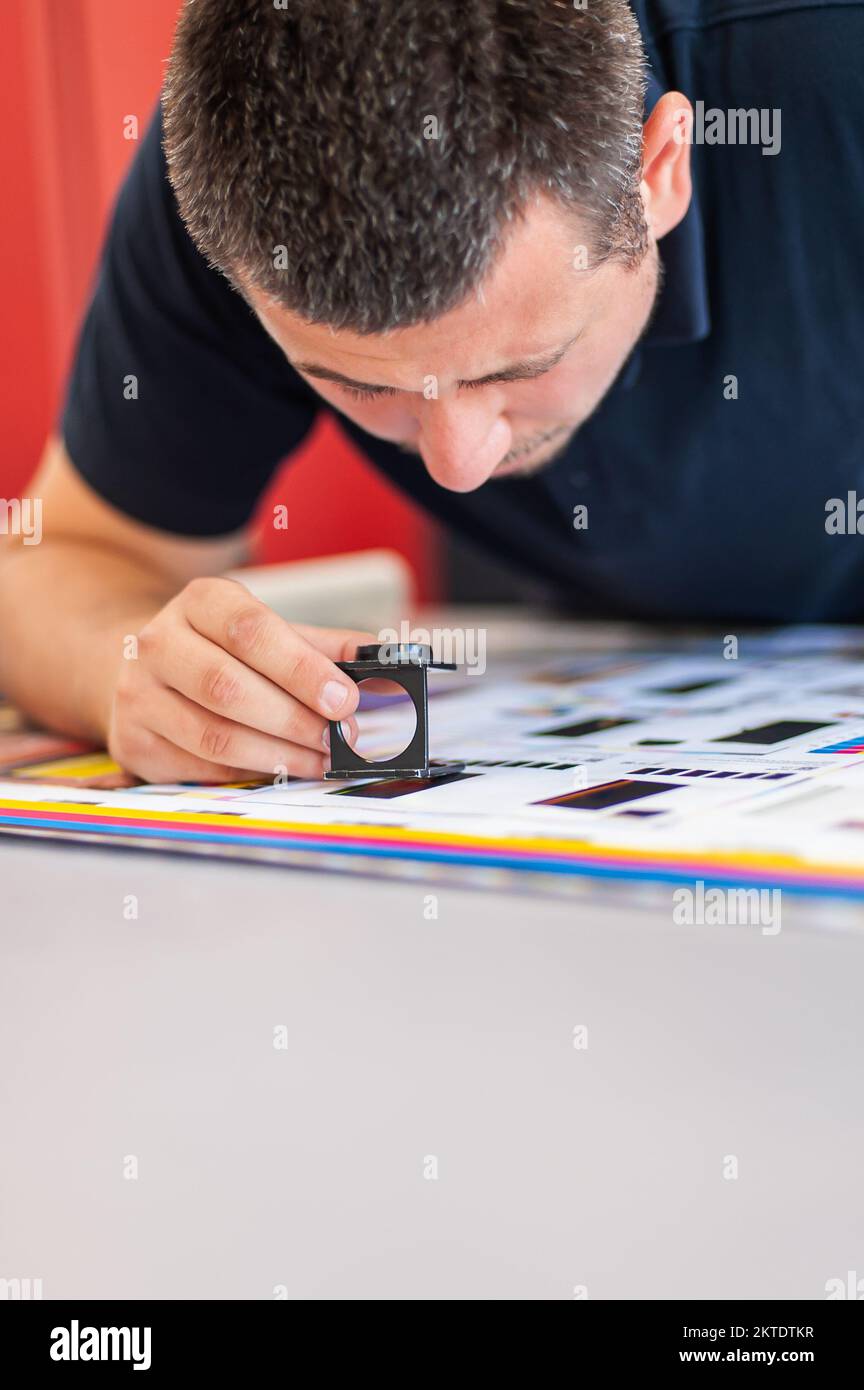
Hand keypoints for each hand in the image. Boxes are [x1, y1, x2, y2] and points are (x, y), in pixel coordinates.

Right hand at [107, 576, 370, 783]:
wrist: (144, 668)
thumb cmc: (223, 650)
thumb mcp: (271, 632)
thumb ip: (326, 648)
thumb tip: (385, 668)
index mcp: (199, 602)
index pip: (250, 631)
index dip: (301, 669)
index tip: (346, 700)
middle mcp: (158, 643)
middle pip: (228, 688)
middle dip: (295, 720)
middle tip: (341, 739)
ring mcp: (138, 696)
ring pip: (215, 735)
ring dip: (279, 755)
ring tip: (320, 760)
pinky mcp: (133, 743)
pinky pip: (201, 768)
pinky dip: (250, 773)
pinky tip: (283, 770)